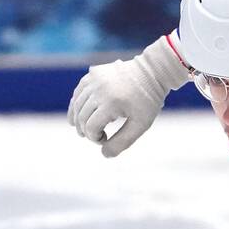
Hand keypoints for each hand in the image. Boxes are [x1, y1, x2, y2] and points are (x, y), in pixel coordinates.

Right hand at [68, 34, 189, 156]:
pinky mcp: (92, 73)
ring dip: (78, 119)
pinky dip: (77, 105)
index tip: (105, 139)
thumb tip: (104, 154)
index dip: (95, 138)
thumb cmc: (147, 102)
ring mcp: (94, 79)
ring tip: (86, 129)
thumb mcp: (140, 125)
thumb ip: (123, 142)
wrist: (151, 73)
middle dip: (86, 131)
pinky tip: (78, 115)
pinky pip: (78, 92)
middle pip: (82, 117)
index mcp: (111, 103)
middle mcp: (99, 89)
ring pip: (77, 104)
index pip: (91, 127)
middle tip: (97, 136)